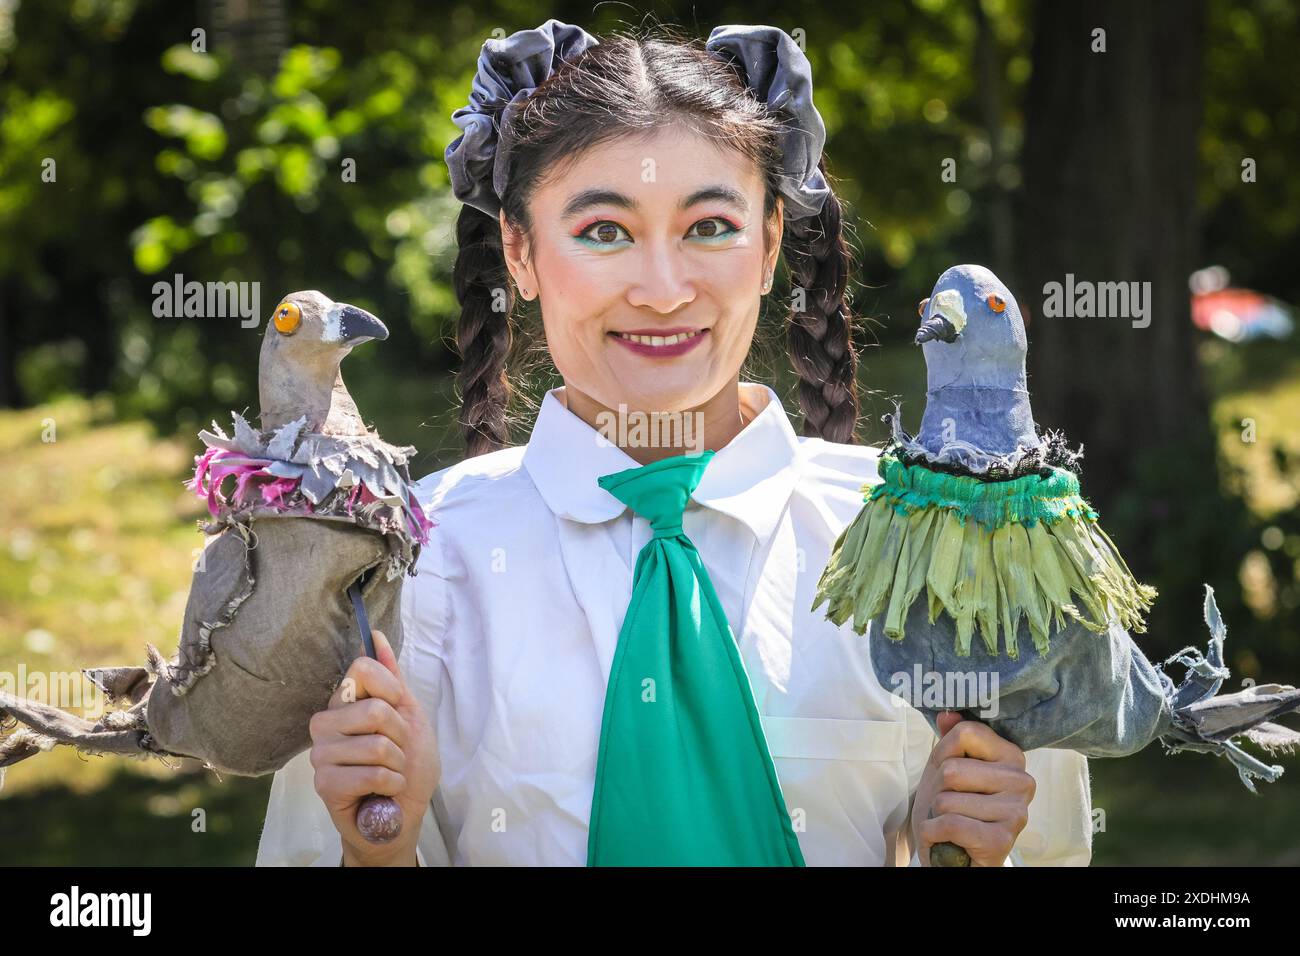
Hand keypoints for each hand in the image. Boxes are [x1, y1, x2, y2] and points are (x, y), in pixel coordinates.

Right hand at [309, 629, 440, 865]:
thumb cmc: (406, 764)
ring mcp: (321, 753)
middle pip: (373, 708)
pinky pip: (371, 773)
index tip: (398, 708)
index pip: (361, 669)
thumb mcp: (409, 715)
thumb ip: (392, 677)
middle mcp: (326, 722)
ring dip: (398, 763)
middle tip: (396, 751)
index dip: (391, 689)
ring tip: (389, 772)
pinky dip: (391, 783)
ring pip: (376, 744)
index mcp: (345, 702)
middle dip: (401, 735)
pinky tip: (383, 790)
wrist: (402, 812)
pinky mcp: (324, 783)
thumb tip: (376, 635)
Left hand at [911, 711, 1033, 866]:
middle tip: (949, 806)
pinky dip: (933, 832)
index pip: (965, 733)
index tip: (950, 775)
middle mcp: (1022, 782)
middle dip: (939, 791)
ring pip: (947, 799)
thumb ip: (950, 738)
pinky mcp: (1002, 840)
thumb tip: (947, 714)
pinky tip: (945, 838)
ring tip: (950, 823)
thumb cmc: (951, 808)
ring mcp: (1016, 812)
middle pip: (952, 769)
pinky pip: (950, 824)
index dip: (943, 754)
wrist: (952, 856)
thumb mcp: (945, 766)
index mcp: (1012, 757)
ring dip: (936, 815)